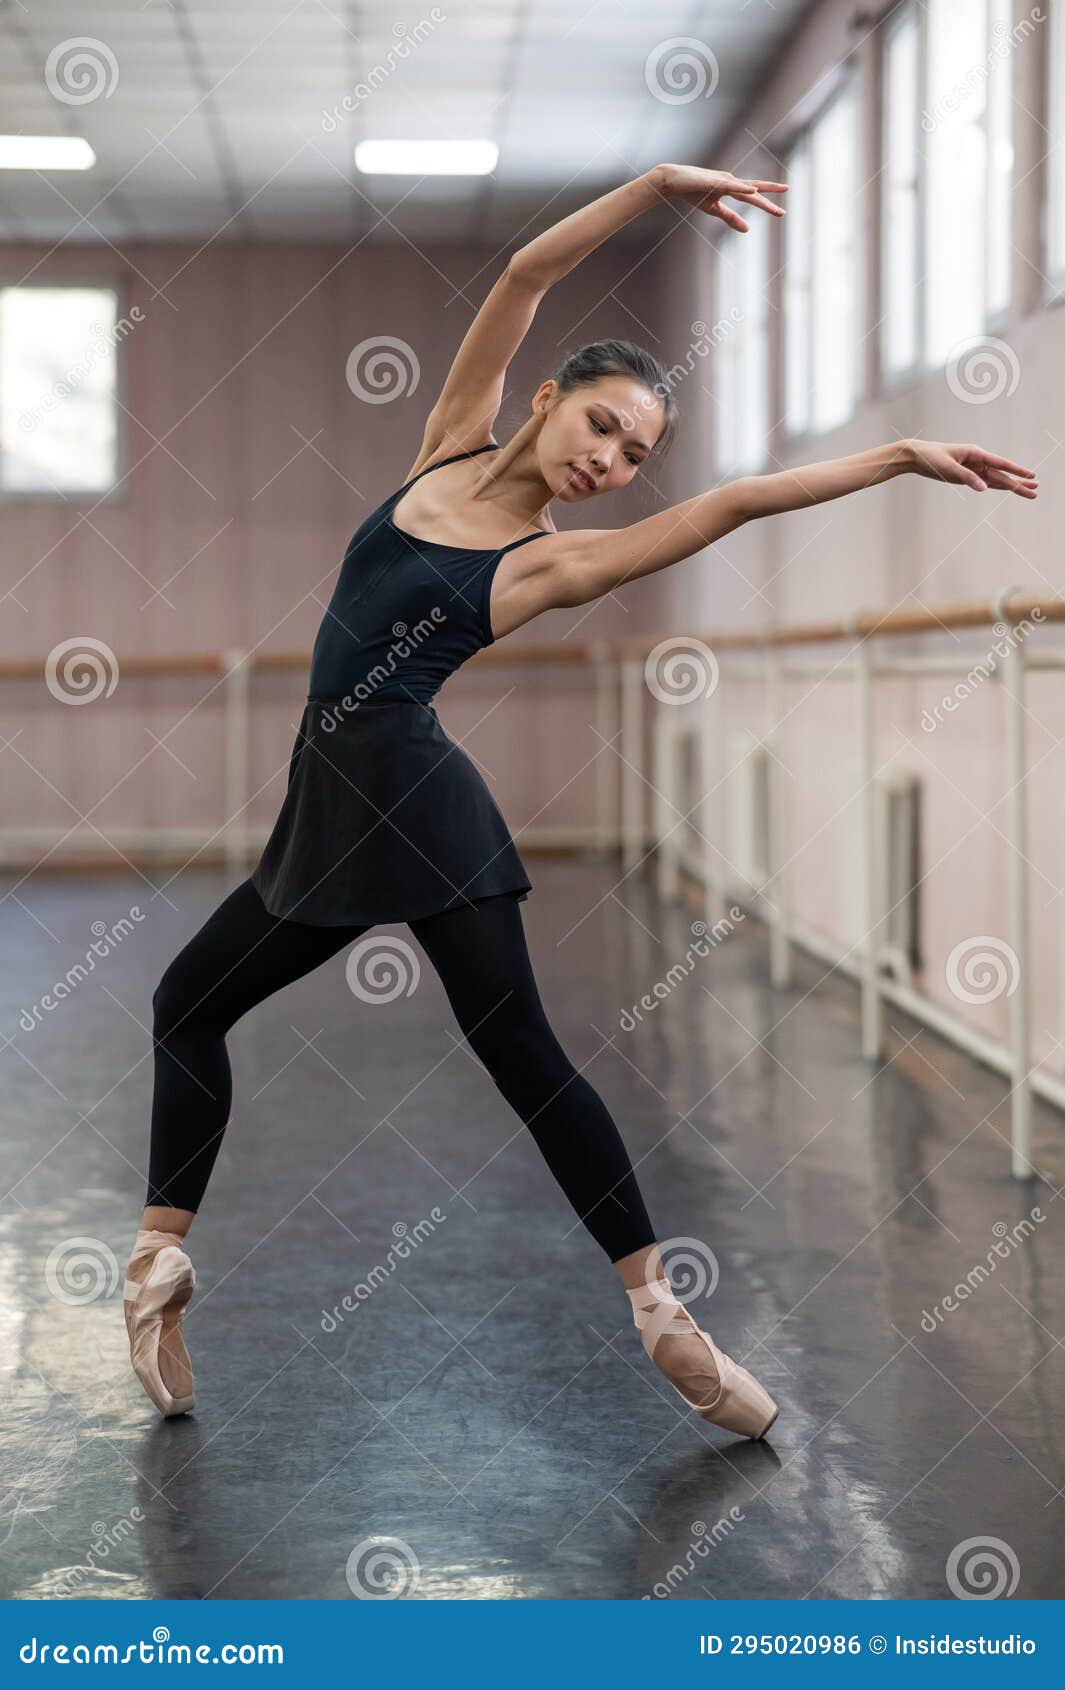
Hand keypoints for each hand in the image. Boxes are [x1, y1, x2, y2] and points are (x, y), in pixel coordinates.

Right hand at [652, 163, 786, 229]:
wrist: (674, 181)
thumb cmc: (693, 192)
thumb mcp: (714, 209)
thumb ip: (731, 219)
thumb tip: (748, 230)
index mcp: (732, 188)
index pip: (753, 197)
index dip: (767, 204)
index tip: (780, 212)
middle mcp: (731, 181)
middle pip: (754, 191)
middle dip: (770, 200)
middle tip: (783, 211)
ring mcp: (723, 180)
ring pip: (745, 189)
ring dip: (760, 194)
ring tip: (774, 199)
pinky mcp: (713, 182)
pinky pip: (731, 186)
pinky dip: (742, 189)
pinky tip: (752, 191)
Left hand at [905, 438, 1038, 497]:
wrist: (917, 456)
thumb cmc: (932, 458)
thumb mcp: (949, 469)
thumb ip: (967, 478)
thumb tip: (984, 488)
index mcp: (976, 453)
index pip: (1001, 464)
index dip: (1017, 471)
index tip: (1031, 476)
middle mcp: (977, 460)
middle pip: (1002, 475)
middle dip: (1019, 483)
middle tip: (1035, 491)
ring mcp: (972, 468)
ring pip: (996, 479)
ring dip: (1011, 486)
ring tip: (1028, 491)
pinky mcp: (966, 475)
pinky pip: (985, 482)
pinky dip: (997, 486)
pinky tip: (1008, 488)